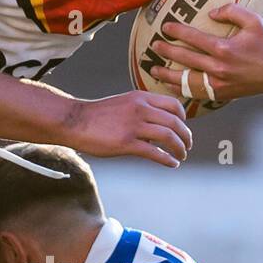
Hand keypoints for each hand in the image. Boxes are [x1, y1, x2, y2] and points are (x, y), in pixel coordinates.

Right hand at [68, 90, 191, 167]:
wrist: (75, 121)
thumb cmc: (97, 116)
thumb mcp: (124, 104)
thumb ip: (142, 110)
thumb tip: (158, 126)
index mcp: (141, 98)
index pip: (174, 105)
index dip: (184, 118)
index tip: (184, 128)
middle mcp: (141, 109)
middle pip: (175, 122)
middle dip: (186, 137)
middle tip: (188, 146)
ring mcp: (134, 126)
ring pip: (169, 137)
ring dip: (180, 149)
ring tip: (181, 156)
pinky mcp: (126, 143)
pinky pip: (155, 152)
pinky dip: (167, 159)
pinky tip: (172, 164)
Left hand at [150, 2, 262, 109]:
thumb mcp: (254, 20)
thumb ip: (232, 11)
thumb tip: (210, 12)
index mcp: (224, 49)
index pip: (194, 38)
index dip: (177, 31)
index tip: (165, 26)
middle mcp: (219, 68)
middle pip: (185, 59)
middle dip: (167, 51)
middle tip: (154, 46)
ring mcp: (219, 84)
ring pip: (186, 80)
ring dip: (168, 75)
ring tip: (154, 69)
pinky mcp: (221, 94)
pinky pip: (196, 93)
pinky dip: (181, 90)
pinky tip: (170, 85)